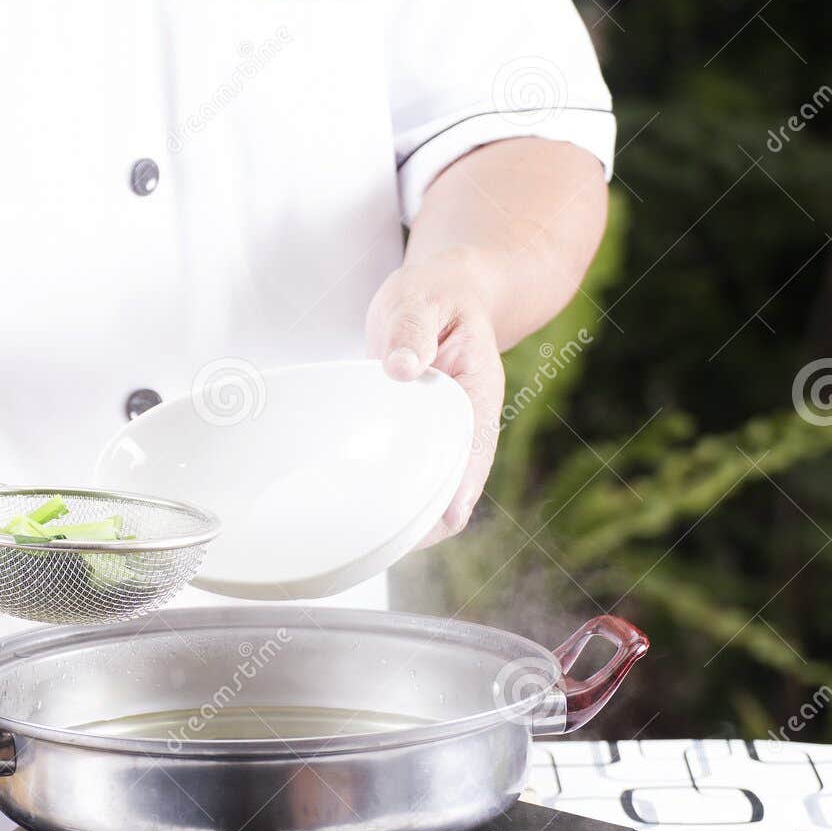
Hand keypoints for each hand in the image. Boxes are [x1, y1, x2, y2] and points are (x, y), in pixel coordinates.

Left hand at [365, 247, 505, 544]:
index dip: (448, 502)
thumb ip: (414, 329)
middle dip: (416, 522)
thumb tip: (401, 368)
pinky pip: (409, 477)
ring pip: (429, 494)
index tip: (416, 529)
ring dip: (399, 514)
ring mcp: (443, 437)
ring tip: (355, 532)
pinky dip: (386, 492)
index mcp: (477, 398)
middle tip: (365, 538)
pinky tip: (354, 503)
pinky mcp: (419, 438)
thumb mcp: (424, 300)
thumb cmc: (437, 295)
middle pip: (451, 496)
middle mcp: (465, 427)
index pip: (472, 463)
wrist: (446, 292)